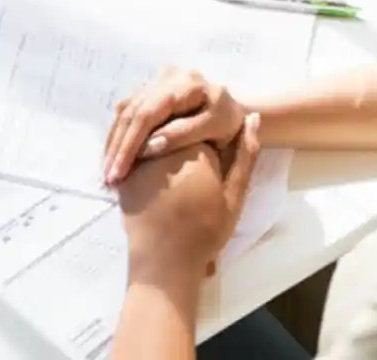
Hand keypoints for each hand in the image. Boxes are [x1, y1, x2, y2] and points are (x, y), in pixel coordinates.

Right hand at [104, 67, 250, 185]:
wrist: (235, 112)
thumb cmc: (231, 123)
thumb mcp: (216, 129)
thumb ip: (184, 134)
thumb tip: (149, 147)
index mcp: (185, 83)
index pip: (147, 114)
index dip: (130, 145)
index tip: (119, 173)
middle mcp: (167, 77)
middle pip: (131, 113)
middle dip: (117, 148)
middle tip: (108, 179)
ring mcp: (156, 82)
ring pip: (124, 113)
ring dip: (113, 144)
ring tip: (106, 174)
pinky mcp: (150, 91)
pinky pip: (127, 113)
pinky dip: (118, 136)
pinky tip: (112, 157)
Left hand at [117, 115, 261, 286]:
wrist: (165, 261)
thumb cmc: (205, 230)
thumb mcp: (235, 194)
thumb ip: (245, 154)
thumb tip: (252, 117)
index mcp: (196, 147)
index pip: (205, 132)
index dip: (209, 153)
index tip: (209, 176)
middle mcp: (166, 145)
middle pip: (178, 136)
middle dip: (184, 153)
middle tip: (190, 189)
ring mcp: (141, 159)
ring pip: (157, 147)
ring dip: (164, 160)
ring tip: (173, 194)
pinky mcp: (124, 175)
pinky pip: (137, 162)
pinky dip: (145, 172)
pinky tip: (155, 195)